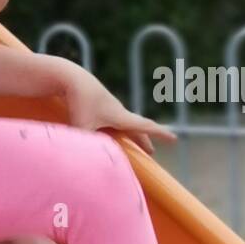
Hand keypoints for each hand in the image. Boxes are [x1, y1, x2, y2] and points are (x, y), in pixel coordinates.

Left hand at [52, 59, 176, 155]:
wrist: (71, 77)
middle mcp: (118, 111)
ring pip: (124, 122)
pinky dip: (117, 126)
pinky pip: (113, 117)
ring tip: (132, 142)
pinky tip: (108, 128)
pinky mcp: (98, 101)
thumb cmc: (79, 103)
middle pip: (136, 127)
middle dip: (143, 139)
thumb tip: (87, 166)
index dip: (160, 133)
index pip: (145, 127)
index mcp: (121, 117)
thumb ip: (87, 148)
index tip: (174, 138)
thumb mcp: (84, 129)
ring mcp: (108, 104)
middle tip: (151, 151)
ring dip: (131, 132)